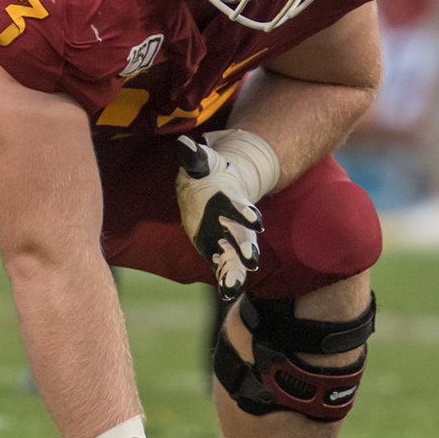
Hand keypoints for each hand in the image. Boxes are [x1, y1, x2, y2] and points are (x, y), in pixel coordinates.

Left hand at [175, 135, 264, 299]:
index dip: (245, 212)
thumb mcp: (201, 162)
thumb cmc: (209, 173)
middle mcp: (233, 222)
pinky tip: (226, 293)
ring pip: (235, 256)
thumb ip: (194, 156)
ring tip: (235, 285)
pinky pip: (223, 266)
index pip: (239, 205)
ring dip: (236, 270)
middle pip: (242, 236)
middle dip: (246, 247)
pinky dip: (226, 278)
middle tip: (251, 260)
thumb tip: (183, 144)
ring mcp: (227, 237)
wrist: (216, 187)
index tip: (255, 221)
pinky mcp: (217, 249)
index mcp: (230, 199)